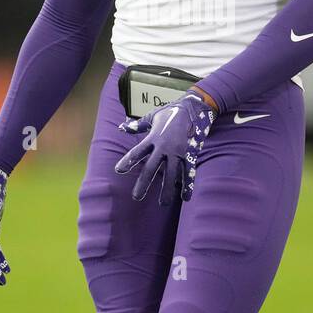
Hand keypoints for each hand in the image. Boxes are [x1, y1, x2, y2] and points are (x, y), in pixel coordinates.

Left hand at [114, 89, 215, 205]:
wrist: (194, 108)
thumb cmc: (171, 112)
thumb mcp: (152, 116)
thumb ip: (138, 125)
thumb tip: (121, 127)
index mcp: (153, 137)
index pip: (137, 151)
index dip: (128, 160)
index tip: (118, 170)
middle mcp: (164, 146)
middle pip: (151, 168)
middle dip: (143, 183)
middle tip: (136, 197)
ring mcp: (177, 152)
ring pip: (171, 174)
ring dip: (167, 190)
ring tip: (163, 204)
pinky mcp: (190, 154)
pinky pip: (188, 172)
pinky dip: (188, 185)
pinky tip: (186, 198)